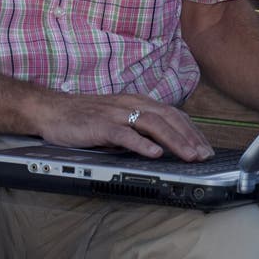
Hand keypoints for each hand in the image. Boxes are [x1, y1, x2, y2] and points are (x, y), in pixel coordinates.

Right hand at [35, 91, 214, 161]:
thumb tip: (164, 144)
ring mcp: (116, 114)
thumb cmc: (85, 117)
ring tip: (189, 156)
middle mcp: (130, 104)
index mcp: (137, 102)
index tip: (205, 147)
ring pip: (152, 124)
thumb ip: (139, 127)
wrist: (52, 110)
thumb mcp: (118, 118)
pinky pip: (125, 134)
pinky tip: (155, 154)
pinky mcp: (101, 125)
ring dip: (174, 140)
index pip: (172, 114)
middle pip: (168, 117)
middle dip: (189, 137)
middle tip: (205, 155)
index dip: (192, 130)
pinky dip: (142, 144)